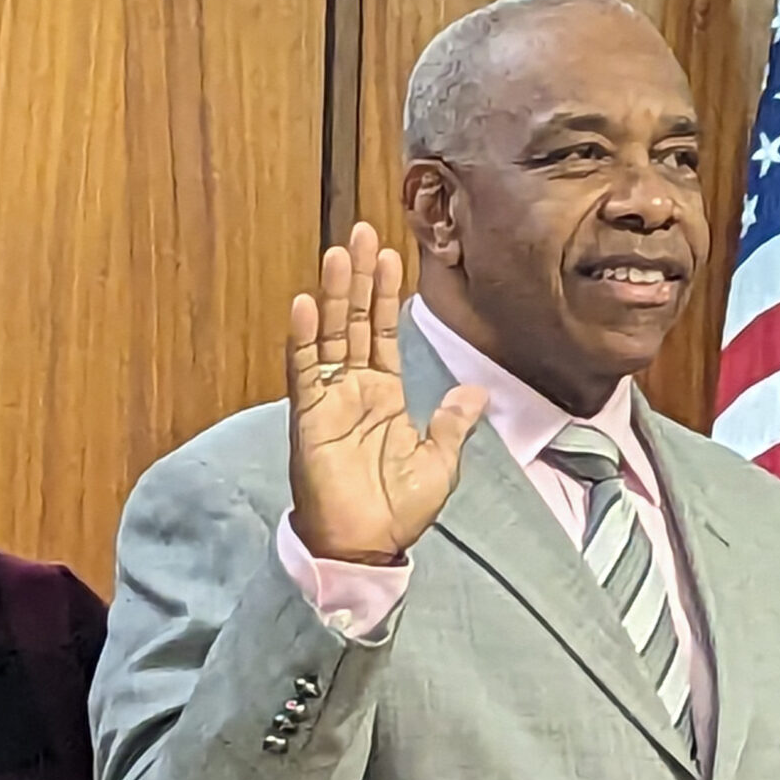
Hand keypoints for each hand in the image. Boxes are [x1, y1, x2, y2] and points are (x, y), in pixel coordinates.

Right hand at [287, 223, 488, 564]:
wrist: (367, 547)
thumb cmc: (396, 511)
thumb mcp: (439, 462)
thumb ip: (453, 423)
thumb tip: (474, 391)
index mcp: (384, 396)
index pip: (383, 333)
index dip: (386, 295)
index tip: (391, 254)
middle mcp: (353, 391)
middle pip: (354, 322)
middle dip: (359, 278)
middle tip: (361, 232)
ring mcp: (328, 401)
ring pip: (330, 336)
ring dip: (334, 295)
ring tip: (339, 253)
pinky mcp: (308, 418)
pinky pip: (305, 372)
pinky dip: (305, 338)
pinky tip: (307, 305)